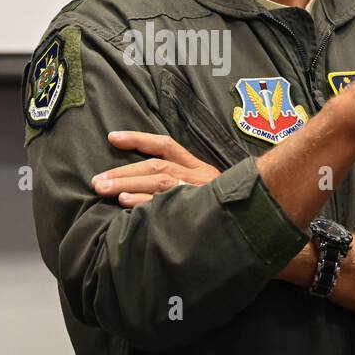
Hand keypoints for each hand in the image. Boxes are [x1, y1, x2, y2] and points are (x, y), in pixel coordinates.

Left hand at [91, 131, 220, 207]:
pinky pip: (166, 205)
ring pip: (158, 182)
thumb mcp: (208, 190)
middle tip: (98, 180)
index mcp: (198, 168)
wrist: (255, 216)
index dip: (139, 139)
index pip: (166, 145)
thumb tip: (141, 187)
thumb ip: (181, 184)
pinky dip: (144, 203)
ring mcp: (198, 193)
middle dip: (124, 172)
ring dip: (127, 185)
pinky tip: (126, 204)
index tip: (113, 137)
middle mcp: (198, 177)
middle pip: (156, 166)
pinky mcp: (197, 211)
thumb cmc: (225, 210)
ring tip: (104, 189)